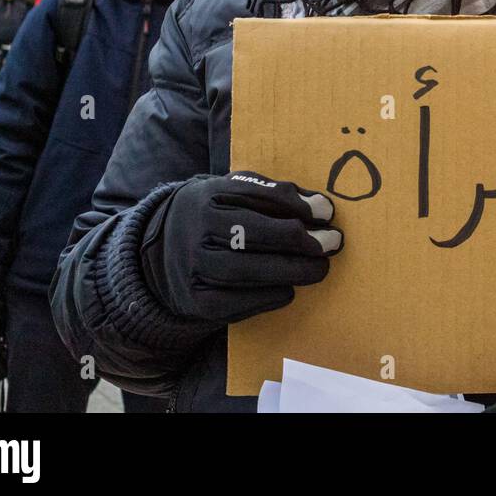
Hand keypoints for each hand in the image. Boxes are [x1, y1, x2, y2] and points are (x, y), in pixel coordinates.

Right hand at [141, 171, 341, 323]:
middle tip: (332, 243)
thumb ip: (277, 194)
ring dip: (291, 271)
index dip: (297, 206)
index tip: (328, 213)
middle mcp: (197, 230)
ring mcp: (194, 267)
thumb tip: (323, 208)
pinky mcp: (198, 300)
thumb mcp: (237, 192)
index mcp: (209, 195)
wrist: (163, 252)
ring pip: (247, 271)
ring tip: (320, 269)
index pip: (258, 197)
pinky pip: (239, 302)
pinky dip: (270, 296)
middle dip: (299, 240)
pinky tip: (289, 289)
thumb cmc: (217, 216)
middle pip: (253, 235)